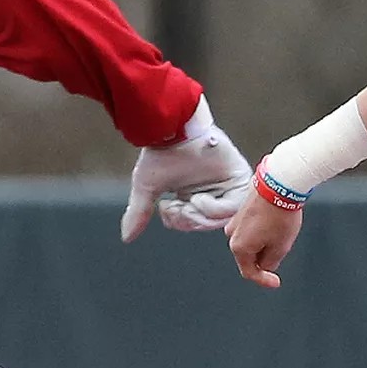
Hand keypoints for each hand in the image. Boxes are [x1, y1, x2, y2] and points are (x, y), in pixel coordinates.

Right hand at [122, 97, 253, 240]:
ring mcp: (228, 185)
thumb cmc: (162, 152)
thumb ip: (139, 212)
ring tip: (191, 200)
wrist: (175, 130)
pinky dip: (214, 209)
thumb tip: (127, 237)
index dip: (178, 221)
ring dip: (200, 216)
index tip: (166, 205)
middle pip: (206, 224)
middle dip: (188, 220)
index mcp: (194, 192)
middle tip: (177, 206)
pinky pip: (233, 209)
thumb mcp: (147, 187)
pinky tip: (201, 197)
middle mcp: (213, 190)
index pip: (192, 223)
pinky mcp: (240, 179)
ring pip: (221, 220)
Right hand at [226, 176, 302, 289]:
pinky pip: (251, 229)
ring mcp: (235, 221)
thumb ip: (271, 262)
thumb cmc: (279, 215)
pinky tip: (276, 224)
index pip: (249, 272)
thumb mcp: (281, 247)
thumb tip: (265, 265)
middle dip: (265, 258)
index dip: (264, 280)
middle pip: (249, 256)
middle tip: (282, 250)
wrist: (279, 185)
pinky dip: (262, 232)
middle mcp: (232, 235)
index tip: (276, 282)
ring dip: (264, 244)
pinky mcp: (241, 211)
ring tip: (281, 233)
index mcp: (239, 248)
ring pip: (251, 242)